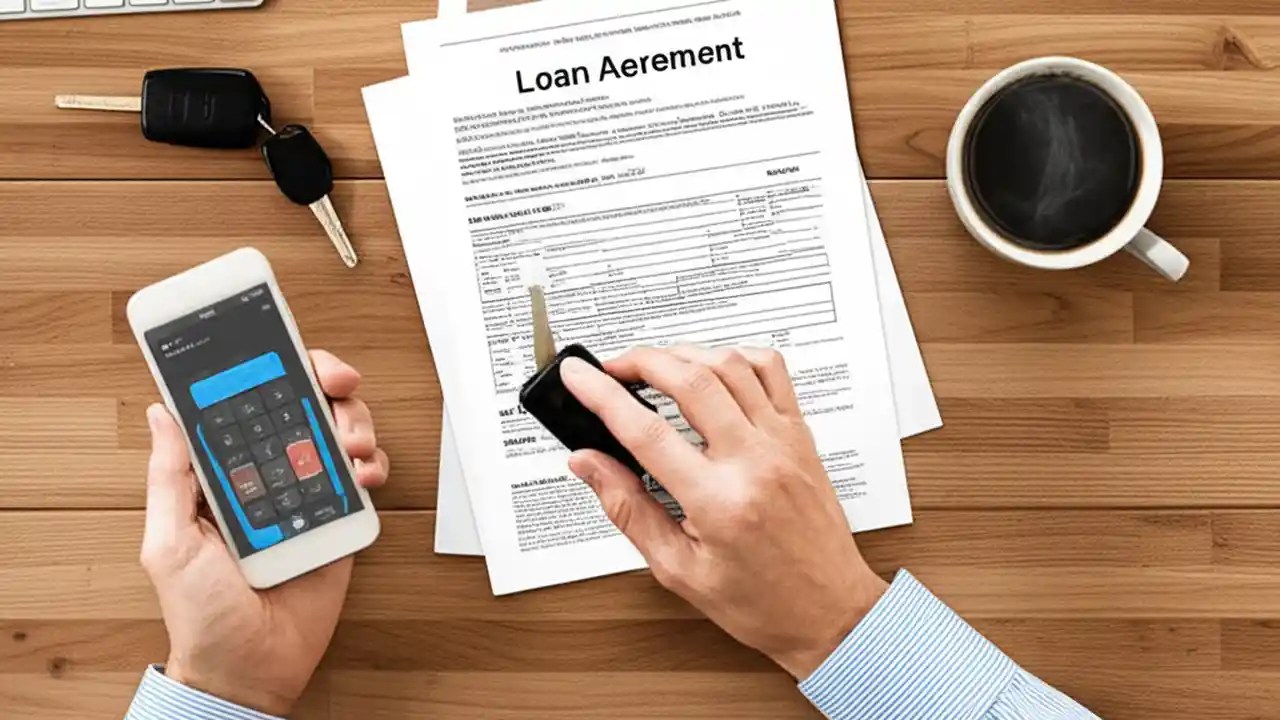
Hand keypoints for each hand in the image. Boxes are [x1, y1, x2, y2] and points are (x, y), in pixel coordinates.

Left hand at [140, 350, 389, 714]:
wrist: (253, 667)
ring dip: (353, 421)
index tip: (284, 352)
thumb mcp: (169, 543)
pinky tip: (364, 474)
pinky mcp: (340, 516)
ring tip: (350, 442)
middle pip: (302, 403)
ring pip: (339, 430)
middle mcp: (267, 474)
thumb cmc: (202, 615)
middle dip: (325, 381)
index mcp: (221, 473)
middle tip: (337, 384)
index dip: (267, 369)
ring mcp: (307, 493)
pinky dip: (372, 464)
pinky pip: (364, 475)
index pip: (245, 403)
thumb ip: (170, 477)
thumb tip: (164, 414)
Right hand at [561, 346, 887, 679]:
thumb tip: (589, 464)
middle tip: (611, 368)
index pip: (646, 431)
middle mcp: (755, 462)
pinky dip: (736, 356)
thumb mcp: (678, 569)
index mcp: (719, 502)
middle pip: (689, 379)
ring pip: (730, 365)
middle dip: (640, 361)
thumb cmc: (762, 601)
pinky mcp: (800, 436)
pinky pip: (772, 371)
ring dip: (684, 354)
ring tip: (655, 366)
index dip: (602, 395)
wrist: (830, 612)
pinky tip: (714, 367)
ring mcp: (782, 443)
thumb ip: (628, 509)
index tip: (578, 377)